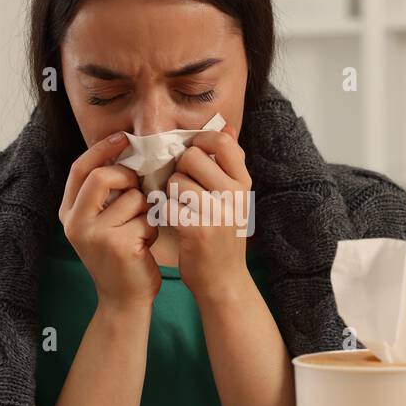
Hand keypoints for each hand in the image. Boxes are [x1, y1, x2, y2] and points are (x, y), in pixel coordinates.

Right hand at [58, 131, 160, 312]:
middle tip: (138, 189)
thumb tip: (125, 151)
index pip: (80, 168)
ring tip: (140, 231)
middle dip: (128, 177)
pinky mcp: (119, 246)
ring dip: (144, 211)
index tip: (122, 137)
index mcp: (68, 213)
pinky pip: (146, 218)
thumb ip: (105, 194)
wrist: (124, 300)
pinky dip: (153, 228)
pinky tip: (145, 245)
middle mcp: (75, 223)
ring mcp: (95, 235)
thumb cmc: (119, 256)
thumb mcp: (102, 222)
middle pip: (102, 176)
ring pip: (132, 198)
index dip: (102, 149)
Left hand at [166, 123, 254, 305]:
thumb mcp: (234, 197)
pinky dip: (161, 212)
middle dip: (179, 169)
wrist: (223, 281)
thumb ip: (229, 163)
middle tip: (181, 188)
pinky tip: (168, 221)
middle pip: (192, 157)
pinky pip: (167, 205)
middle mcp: (235, 195)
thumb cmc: (222, 235)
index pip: (222, 141)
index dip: (199, 140)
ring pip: (176, 180)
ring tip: (177, 207)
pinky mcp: (198, 230)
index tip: (190, 154)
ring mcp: (218, 213)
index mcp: (244, 183)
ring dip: (168, 193)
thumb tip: (227, 124)